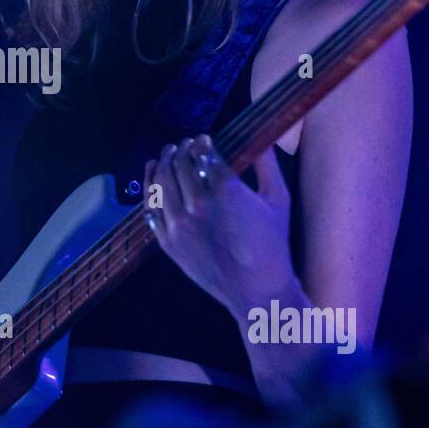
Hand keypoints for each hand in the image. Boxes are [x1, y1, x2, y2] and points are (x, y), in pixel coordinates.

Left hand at [144, 135, 296, 317]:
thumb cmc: (272, 244)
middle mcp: (197, 205)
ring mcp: (178, 225)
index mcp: (225, 191)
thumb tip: (261, 137)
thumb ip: (267, 164)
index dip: (201, 142)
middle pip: (178, 164)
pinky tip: (153, 178)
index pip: (202, 154)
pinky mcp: (167, 242)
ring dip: (161, 162)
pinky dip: (150, 188)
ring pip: (160, 181)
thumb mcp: (278, 199)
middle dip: (180, 149)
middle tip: (183, 144)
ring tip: (166, 155)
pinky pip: (151, 208)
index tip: (203, 139)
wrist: (256, 290)